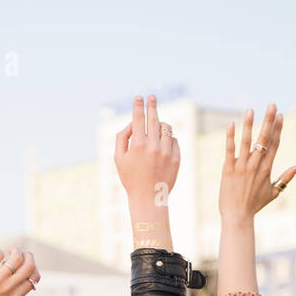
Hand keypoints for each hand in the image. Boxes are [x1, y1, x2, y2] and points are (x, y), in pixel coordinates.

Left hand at [0, 248, 39, 295]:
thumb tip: (20, 294)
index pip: (33, 279)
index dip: (32, 270)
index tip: (25, 267)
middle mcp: (9, 288)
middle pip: (30, 266)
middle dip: (29, 256)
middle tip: (23, 254)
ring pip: (17, 257)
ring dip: (16, 251)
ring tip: (11, 251)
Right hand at [114, 95, 179, 217]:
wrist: (149, 198)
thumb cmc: (131, 178)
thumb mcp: (118, 159)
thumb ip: (122, 138)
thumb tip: (132, 123)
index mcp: (137, 145)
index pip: (138, 118)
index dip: (138, 105)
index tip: (139, 97)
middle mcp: (153, 146)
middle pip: (154, 118)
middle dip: (152, 105)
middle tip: (152, 97)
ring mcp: (166, 152)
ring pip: (166, 128)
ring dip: (161, 125)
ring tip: (156, 128)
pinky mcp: (176, 158)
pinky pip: (174, 140)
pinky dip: (168, 140)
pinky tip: (162, 146)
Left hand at [218, 104, 295, 223]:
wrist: (238, 216)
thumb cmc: (255, 205)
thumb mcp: (274, 192)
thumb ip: (286, 177)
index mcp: (267, 169)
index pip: (275, 144)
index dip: (278, 129)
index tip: (281, 115)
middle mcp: (256, 165)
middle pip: (264, 139)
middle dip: (269, 121)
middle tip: (272, 105)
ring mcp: (242, 167)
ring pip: (247, 142)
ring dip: (250, 125)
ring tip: (251, 110)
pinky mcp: (228, 170)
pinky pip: (230, 151)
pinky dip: (230, 138)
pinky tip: (231, 124)